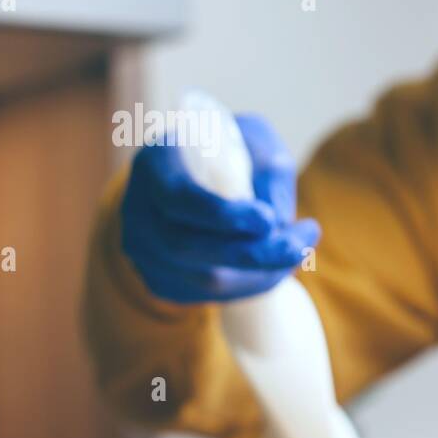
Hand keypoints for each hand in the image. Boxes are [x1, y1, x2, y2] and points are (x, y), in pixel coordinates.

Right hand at [121, 113, 319, 303]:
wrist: (202, 179)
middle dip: (253, 252)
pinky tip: (276, 263)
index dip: (223, 215)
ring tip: (299, 247)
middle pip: (189, 246)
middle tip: (301, 243)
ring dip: (263, 272)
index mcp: (154, 163)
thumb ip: (269, 169)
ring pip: (205, 280)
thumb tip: (277, 220)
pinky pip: (210, 296)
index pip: (178, 197)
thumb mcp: (255, 140)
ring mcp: (144, 250)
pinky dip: (253, 284)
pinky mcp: (161, 280)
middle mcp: (136, 210)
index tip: (267, 219)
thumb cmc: (233, 151)